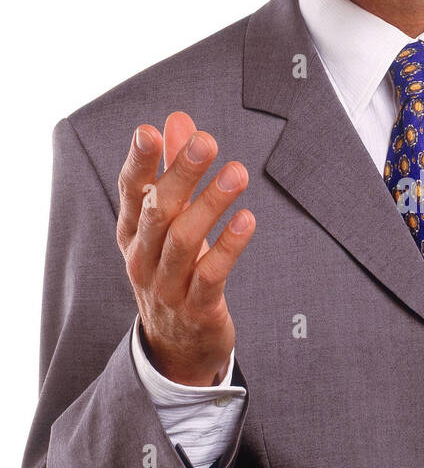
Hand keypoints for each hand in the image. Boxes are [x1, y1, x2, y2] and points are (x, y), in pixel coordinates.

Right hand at [116, 110, 255, 385]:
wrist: (177, 348)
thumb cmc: (173, 272)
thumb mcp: (167, 224)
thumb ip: (172, 170)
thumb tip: (176, 119)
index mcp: (132, 233)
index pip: (131, 191)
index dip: (138, 162)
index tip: (149, 131)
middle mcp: (142, 257)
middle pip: (159, 210)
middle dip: (181, 174)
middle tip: (205, 142)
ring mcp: (167, 286)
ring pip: (184, 240)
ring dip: (211, 204)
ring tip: (237, 173)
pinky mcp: (197, 309)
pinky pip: (211, 274)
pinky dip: (229, 246)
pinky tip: (247, 220)